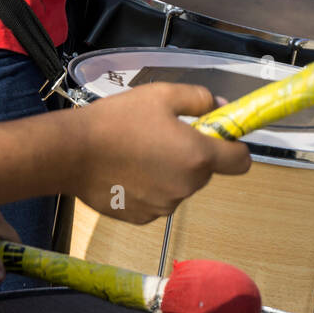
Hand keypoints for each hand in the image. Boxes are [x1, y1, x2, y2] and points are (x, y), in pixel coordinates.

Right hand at [72, 83, 250, 222]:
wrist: (72, 153)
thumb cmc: (116, 120)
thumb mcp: (161, 95)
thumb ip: (199, 99)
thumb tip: (220, 107)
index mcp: (198, 156)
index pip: (241, 161)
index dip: (234, 147)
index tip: (218, 137)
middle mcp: (187, 186)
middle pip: (205, 172)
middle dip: (192, 156)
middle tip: (163, 136)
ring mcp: (165, 206)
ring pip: (180, 186)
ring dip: (169, 172)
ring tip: (138, 152)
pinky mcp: (143, 217)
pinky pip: (158, 200)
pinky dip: (149, 187)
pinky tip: (126, 170)